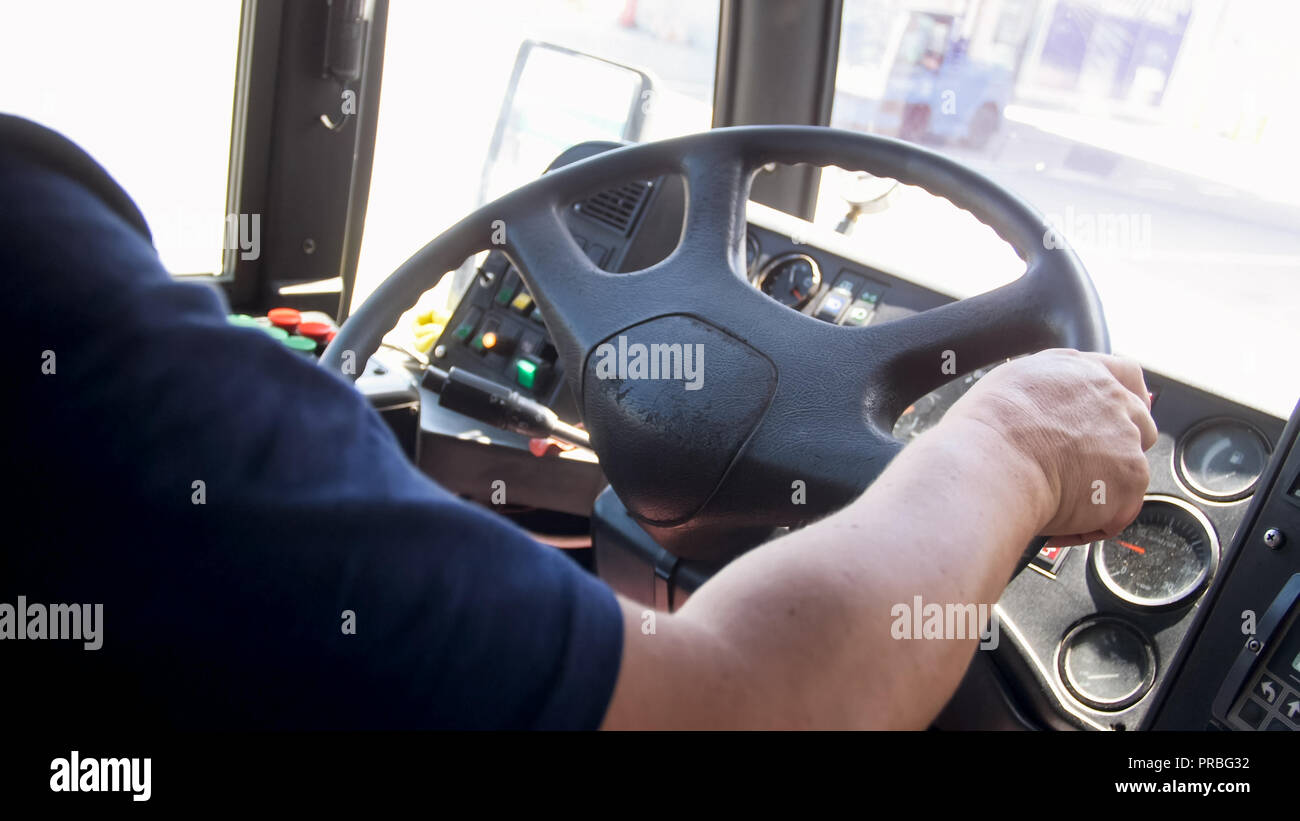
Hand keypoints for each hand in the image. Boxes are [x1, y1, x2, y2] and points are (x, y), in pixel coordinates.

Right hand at [942, 349, 1156, 545]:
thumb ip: (1042, 392)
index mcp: (1081, 372)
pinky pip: (1118, 509)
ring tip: (1055, 503)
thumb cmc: (984, 430)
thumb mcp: (1008, 385)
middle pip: (1138, 423)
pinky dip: (1091, 523)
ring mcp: (1126, 438)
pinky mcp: (1130, 479)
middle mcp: (1110, 399)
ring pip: (1127, 470)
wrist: (991, 462)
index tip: (1119, 413)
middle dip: (1117, 449)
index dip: (1125, 396)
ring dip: (1100, 488)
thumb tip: (1037, 411)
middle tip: (1081, 471)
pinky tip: (1057, 522)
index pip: (1124, 374)